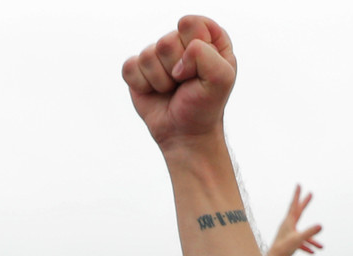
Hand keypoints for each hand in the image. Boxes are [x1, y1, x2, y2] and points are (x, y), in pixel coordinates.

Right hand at [123, 16, 235, 152]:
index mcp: (207, 38)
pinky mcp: (139, 69)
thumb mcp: (222, 79)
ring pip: (148, 55)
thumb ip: (206, 55)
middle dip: (176, 69)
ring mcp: (158, 54)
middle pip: (167, 40)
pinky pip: (131, 67)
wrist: (186, 135)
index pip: (192, 24)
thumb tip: (178, 56)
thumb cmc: (205, 107)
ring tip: (172, 90)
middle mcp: (182, 42)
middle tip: (185, 84)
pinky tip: (155, 93)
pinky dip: (143, 85)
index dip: (195, 49)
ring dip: (161, 81)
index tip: (201, 71)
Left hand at [265, 185, 322, 255]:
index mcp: (289, 221)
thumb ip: (310, 232)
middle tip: (310, 194)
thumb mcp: (298, 239)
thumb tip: (321, 226)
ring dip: (312, 240)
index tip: (298, 184)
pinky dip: (307, 247)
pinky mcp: (288, 243)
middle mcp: (288, 226)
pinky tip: (313, 252)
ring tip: (321, 247)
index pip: (294, 205)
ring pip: (303, 234)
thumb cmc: (284, 248)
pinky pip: (300, 243)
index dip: (297, 195)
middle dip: (305, 204)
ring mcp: (288, 234)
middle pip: (298, 212)